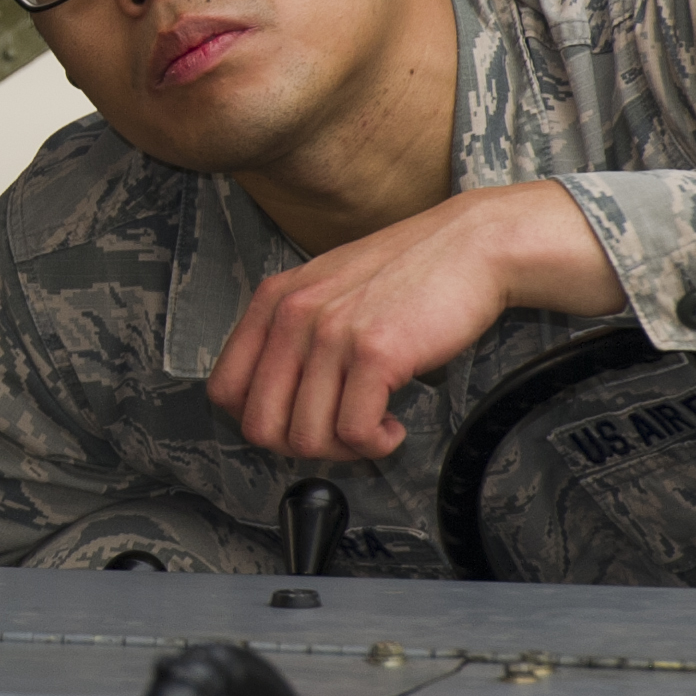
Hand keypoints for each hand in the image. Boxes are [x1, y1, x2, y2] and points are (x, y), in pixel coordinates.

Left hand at [208, 181, 623, 460]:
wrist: (471, 245)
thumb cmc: (407, 272)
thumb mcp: (326, 288)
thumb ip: (292, 334)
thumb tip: (275, 402)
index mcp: (273, 301)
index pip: (224, 390)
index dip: (259, 420)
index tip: (297, 421)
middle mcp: (293, 315)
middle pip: (260, 426)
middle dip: (300, 447)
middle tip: (337, 436)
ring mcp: (331, 333)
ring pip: (307, 438)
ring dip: (344, 450)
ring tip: (372, 428)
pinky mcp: (376, 352)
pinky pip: (356, 432)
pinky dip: (376, 445)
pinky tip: (392, 426)